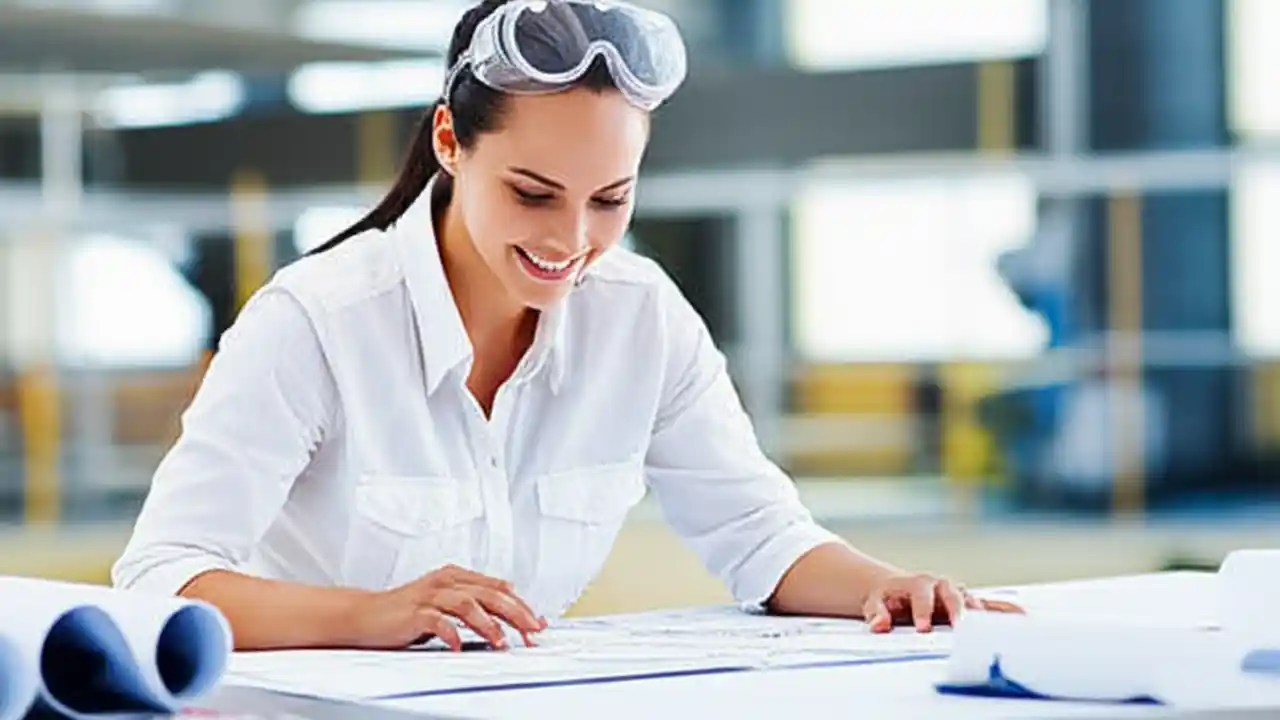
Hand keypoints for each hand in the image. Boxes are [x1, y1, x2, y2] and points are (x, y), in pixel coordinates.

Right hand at [346, 565, 546, 650]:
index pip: (499, 587)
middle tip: (532, 632)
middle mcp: (446, 581)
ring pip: (468, 603)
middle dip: (516, 613)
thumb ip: (474, 609)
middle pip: (490, 593)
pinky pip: (437, 621)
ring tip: (501, 642)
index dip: (522, 605)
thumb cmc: (407, 612)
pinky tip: (459, 646)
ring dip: (488, 623)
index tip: (538, 624)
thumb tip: (508, 621)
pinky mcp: (414, 612)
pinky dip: (451, 634)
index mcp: (457, 576)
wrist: (366, 615)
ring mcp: (430, 595)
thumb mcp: (446, 606)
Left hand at [862, 572, 1023, 633]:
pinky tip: (1024, 618)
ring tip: (1004, 624)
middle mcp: (941, 585)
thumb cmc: (886, 597)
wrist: (894, 588)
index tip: (923, 628)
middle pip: (952, 596)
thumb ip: (877, 614)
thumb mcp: (874, 603)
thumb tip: (879, 626)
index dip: (922, 611)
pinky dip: (1005, 611)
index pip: (921, 595)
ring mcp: (957, 594)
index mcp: (918, 583)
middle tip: (961, 627)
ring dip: (986, 613)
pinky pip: (990, 607)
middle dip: (958, 611)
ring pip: (974, 602)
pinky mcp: (969, 604)